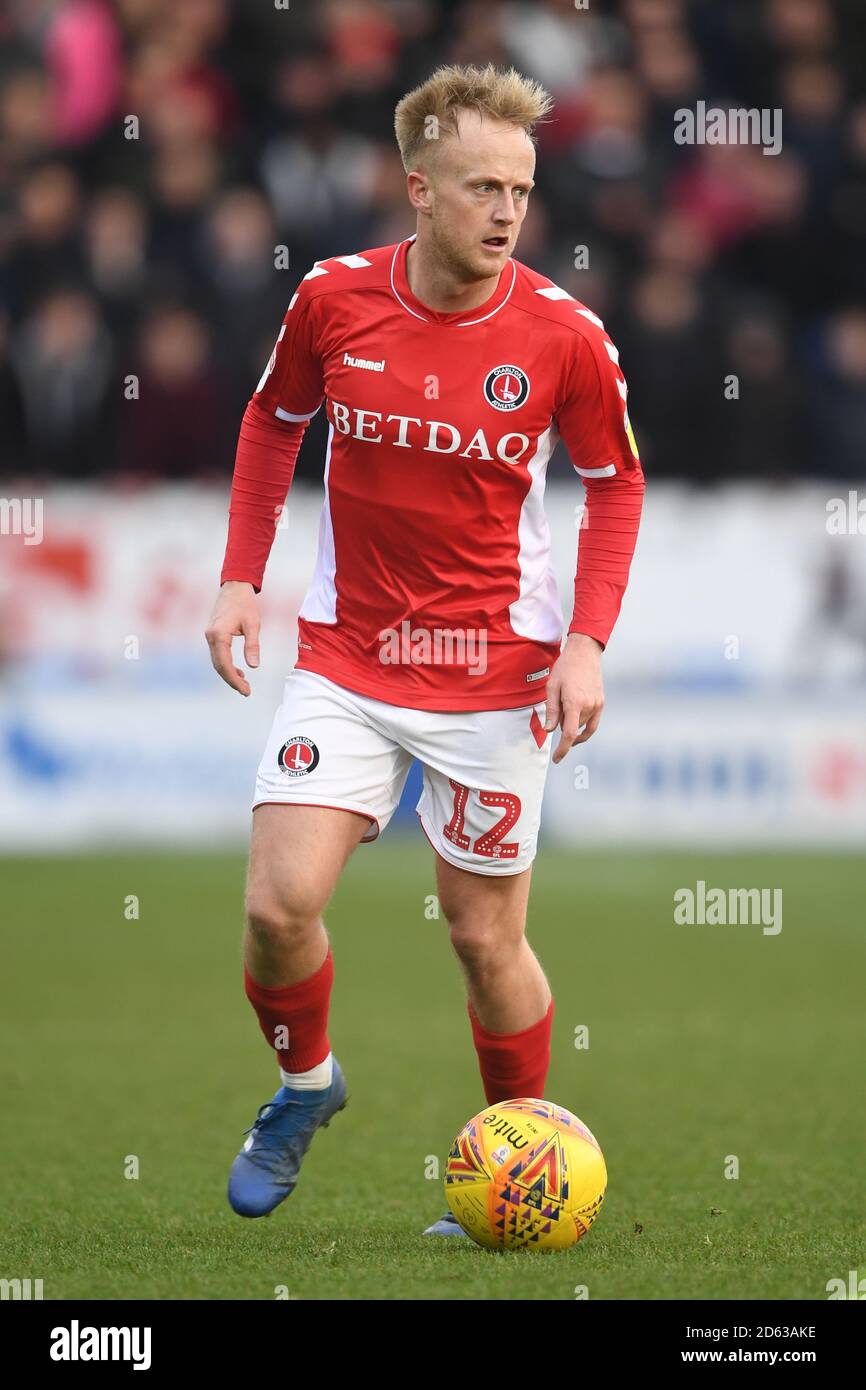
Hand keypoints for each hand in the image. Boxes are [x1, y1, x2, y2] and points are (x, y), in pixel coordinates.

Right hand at [205, 581, 260, 695]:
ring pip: (216, 662)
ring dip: (228, 674)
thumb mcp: (253, 625)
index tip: (246, 691)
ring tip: (244, 684)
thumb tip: (254, 666)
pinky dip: (226, 665)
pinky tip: (238, 671)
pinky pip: (217, 655)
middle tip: (246, 691)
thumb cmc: (245, 604)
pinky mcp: (212, 635)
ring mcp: (209, 636)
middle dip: (231, 680)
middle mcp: (210, 637)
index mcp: (218, 635)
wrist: (234, 587)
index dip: (234, 680)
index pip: (224, 664)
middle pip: (218, 666)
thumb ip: (252, 645)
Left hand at [544, 632, 603, 763]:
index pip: (569, 734)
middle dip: (562, 725)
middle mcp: (588, 706)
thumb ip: (551, 710)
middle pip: (572, 728)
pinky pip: (593, 724)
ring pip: (581, 725)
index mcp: (574, 702)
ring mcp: (597, 704)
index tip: (557, 758)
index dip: (563, 749)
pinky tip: (577, 730)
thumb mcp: (552, 687)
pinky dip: (584, 730)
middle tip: (556, 708)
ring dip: (572, 723)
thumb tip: (549, 730)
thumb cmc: (565, 667)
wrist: (585, 653)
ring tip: (566, 704)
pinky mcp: (601, 703)